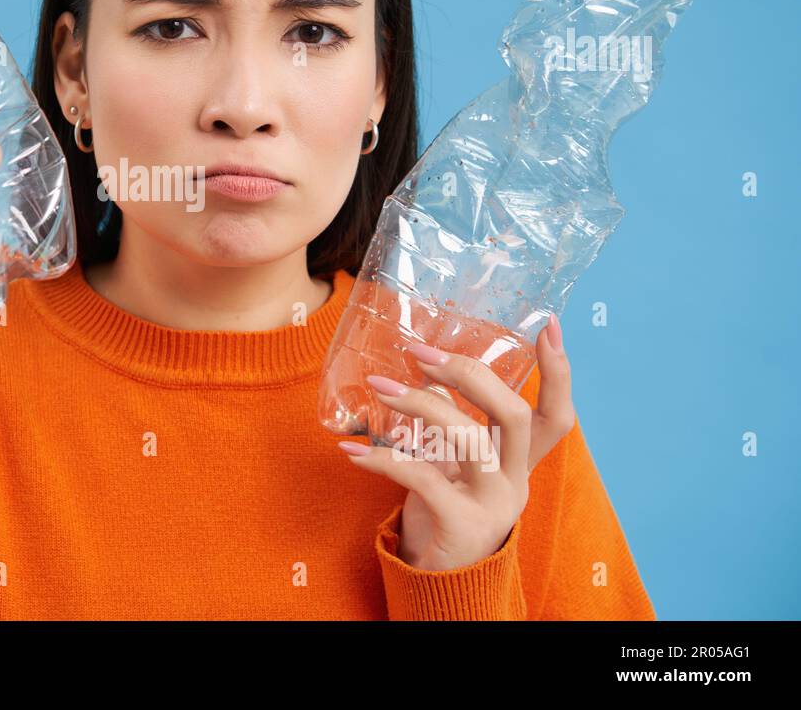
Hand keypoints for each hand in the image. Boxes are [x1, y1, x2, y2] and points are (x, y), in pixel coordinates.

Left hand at [339, 313, 574, 570]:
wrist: (440, 584)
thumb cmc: (445, 509)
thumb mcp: (453, 464)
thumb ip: (451, 420)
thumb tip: (430, 371)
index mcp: (519, 461)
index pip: (556, 415)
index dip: (558, 373)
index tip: (550, 325)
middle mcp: (515, 480)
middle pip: (514, 416)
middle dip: (470, 375)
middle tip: (421, 352)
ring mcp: (492, 504)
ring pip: (468, 440)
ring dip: (420, 405)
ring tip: (379, 386)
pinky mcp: (460, 524)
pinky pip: (423, 479)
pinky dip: (383, 459)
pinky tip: (352, 451)